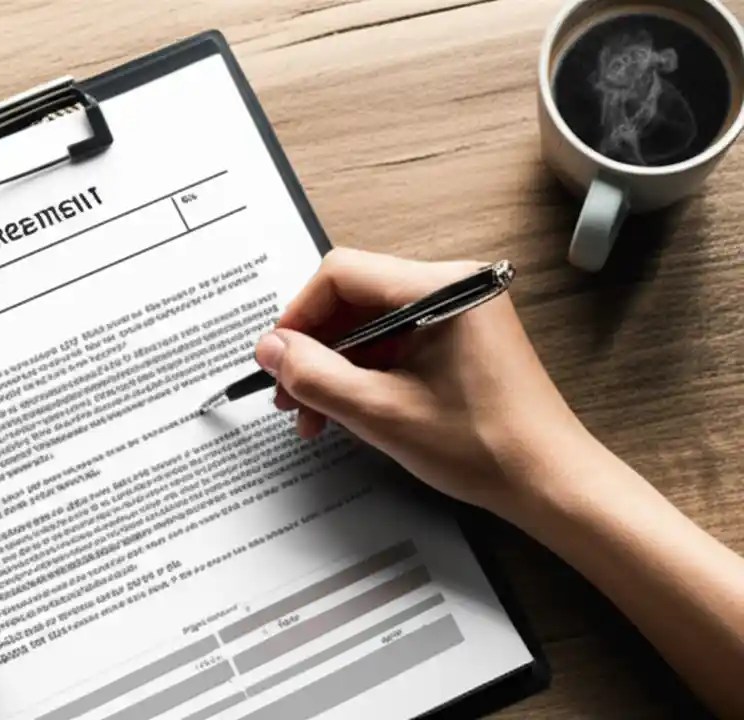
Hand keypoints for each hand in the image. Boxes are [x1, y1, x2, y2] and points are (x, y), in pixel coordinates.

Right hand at [254, 248, 591, 520]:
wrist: (549, 481)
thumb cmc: (487, 447)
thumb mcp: (380, 412)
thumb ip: (315, 375)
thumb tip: (270, 348)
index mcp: (440, 288)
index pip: (341, 274)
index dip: (298, 315)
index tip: (276, 356)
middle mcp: (454, 286)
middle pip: (355, 297)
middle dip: (315, 348)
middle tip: (288, 392)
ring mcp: (460, 311)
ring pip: (371, 323)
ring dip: (336, 366)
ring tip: (315, 413)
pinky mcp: (461, 336)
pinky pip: (396, 340)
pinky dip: (366, 372)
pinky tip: (348, 408)